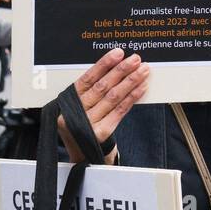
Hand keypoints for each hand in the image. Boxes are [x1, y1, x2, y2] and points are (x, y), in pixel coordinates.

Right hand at [57, 48, 149, 165]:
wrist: (82, 155)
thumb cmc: (83, 125)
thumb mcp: (78, 107)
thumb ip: (91, 90)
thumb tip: (115, 66)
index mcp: (67, 102)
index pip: (87, 79)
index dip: (103, 65)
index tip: (118, 53)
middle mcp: (75, 113)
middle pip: (102, 87)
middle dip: (121, 71)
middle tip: (135, 59)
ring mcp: (88, 124)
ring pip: (113, 97)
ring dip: (130, 81)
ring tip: (143, 70)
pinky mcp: (101, 133)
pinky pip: (120, 111)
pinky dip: (132, 97)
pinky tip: (141, 87)